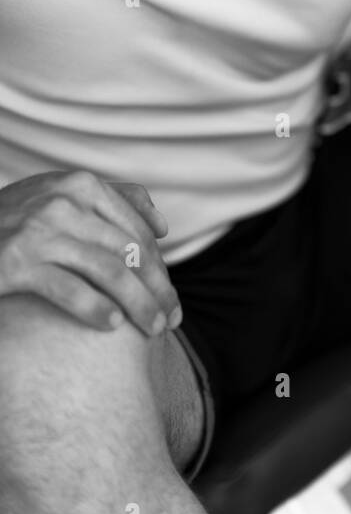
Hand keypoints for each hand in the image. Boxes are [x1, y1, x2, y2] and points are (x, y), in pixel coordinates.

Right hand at [0, 170, 180, 335]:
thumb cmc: (13, 225)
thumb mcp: (58, 199)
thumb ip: (109, 202)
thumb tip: (163, 224)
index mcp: (79, 184)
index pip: (137, 229)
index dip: (160, 267)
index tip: (172, 298)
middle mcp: (63, 200)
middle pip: (130, 251)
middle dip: (156, 290)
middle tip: (170, 321)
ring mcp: (39, 229)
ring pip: (110, 271)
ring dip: (138, 305)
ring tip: (152, 329)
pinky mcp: (17, 261)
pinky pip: (71, 288)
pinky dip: (97, 309)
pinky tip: (112, 327)